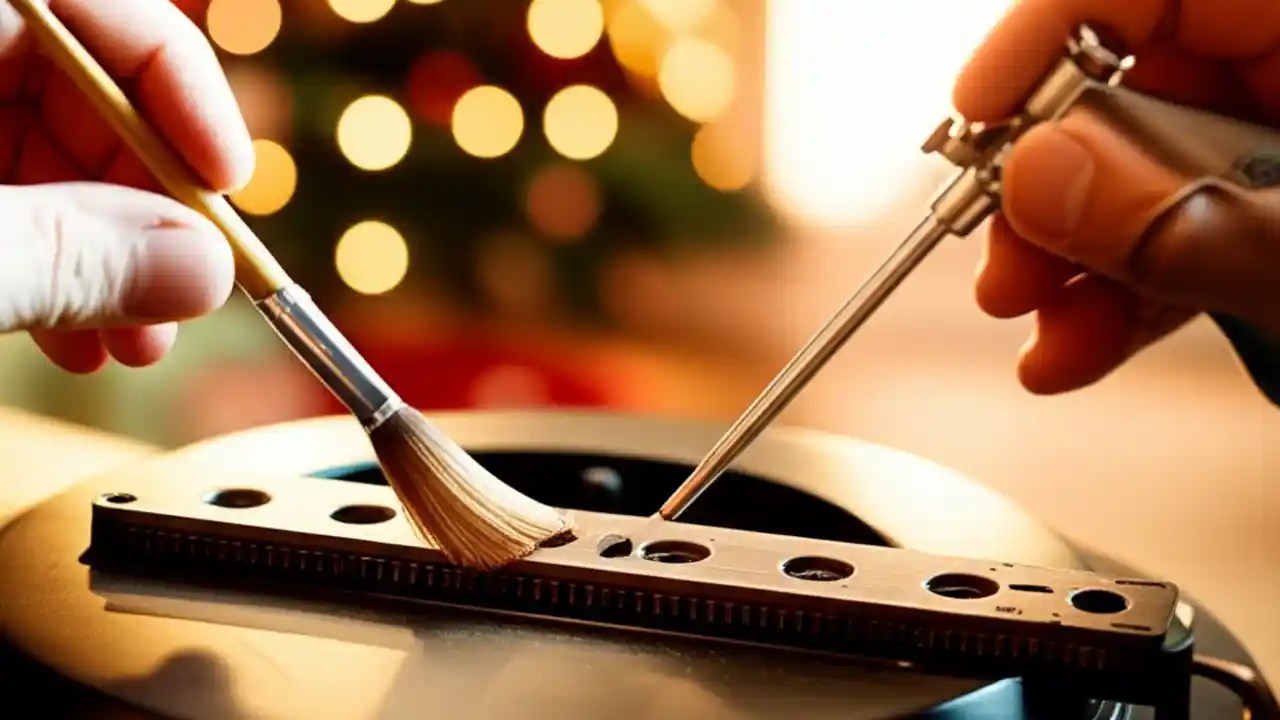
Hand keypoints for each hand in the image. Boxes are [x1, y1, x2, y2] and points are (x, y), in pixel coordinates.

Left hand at [0, 0, 250, 371]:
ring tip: (135, 343)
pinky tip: (80, 338)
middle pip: (87, 92)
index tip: (228, 186)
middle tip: (187, 290)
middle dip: (149, 203)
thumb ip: (62, 254)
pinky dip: (55, 269)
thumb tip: (206, 271)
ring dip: (113, 256)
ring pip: (51, 157)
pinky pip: (12, 205)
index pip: (102, 6)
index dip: (179, 87)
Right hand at [954, 0, 1279, 393]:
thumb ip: (1180, 223)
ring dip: (1060, 254)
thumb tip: (1039, 175)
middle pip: (1133, 83)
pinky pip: (1168, 241)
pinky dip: (1112, 301)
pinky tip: (1073, 346)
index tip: (980, 108)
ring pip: (1133, 173)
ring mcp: (1276, 167)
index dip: (1056, 27)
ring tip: (1025, 312)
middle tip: (1002, 240)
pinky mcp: (1262, 232)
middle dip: (1045, 177)